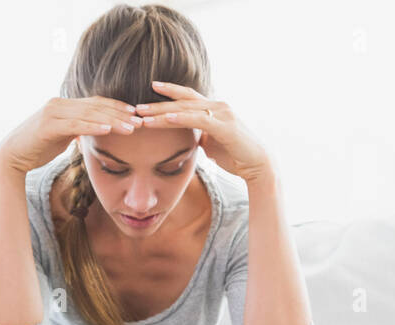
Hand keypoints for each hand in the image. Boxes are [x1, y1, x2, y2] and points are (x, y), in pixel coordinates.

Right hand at [0, 95, 138, 176]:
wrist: (13, 156)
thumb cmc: (38, 148)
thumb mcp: (62, 137)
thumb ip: (77, 130)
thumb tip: (93, 130)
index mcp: (64, 105)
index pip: (96, 103)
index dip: (116, 107)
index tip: (135, 114)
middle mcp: (59, 103)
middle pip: (96, 106)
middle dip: (120, 113)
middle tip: (140, 120)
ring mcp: (53, 112)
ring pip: (89, 114)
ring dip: (113, 120)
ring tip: (131, 127)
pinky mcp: (49, 125)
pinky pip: (76, 125)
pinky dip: (94, 126)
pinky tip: (109, 129)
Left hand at [133, 80, 272, 182]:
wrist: (258, 165)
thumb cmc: (236, 156)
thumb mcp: (212, 144)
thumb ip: (200, 136)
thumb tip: (190, 138)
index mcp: (213, 109)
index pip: (187, 97)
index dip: (168, 93)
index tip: (149, 90)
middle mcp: (217, 106)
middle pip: (182, 101)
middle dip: (158, 103)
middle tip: (136, 106)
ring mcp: (222, 114)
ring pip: (186, 109)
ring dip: (163, 112)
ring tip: (143, 114)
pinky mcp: (224, 126)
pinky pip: (198, 120)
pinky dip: (181, 118)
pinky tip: (166, 118)